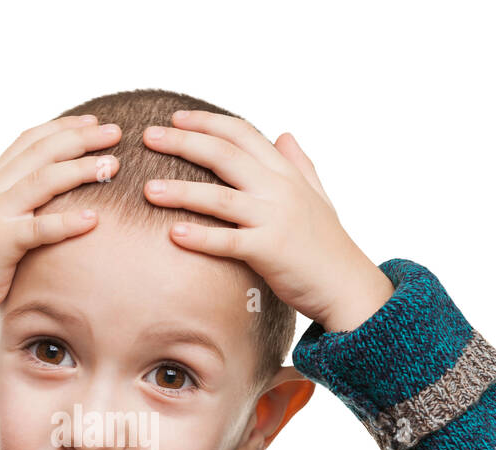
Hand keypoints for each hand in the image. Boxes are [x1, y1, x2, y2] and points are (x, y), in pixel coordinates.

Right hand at [0, 115, 121, 361]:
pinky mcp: (1, 243)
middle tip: (115, 132)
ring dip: (81, 169)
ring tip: (112, 166)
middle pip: (42, 152)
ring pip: (44, 180)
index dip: (63, 127)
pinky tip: (94, 219)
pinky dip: (68, 222)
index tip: (92, 121)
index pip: (29, 140)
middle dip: (81, 138)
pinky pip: (40, 228)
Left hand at [139, 110, 393, 332]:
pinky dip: (201, 238)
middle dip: (184, 142)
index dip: (207, 122)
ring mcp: (275, 219)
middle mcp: (279, 189)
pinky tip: (174, 235)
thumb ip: (299, 163)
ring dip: (181, 191)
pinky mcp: (270, 251)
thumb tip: (284, 134)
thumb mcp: (317, 196)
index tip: (176, 119)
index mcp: (285, 173)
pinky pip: (229, 242)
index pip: (242, 134)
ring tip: (148, 190)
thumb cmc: (327, 245)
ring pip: (220, 197)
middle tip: (148, 136)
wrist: (347, 286)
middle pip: (224, 155)